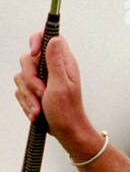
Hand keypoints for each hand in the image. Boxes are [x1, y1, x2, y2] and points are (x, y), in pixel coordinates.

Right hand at [14, 30, 99, 157]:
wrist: (66, 133)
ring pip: (21, 77)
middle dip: (30, 79)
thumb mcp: (61, 85)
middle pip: (27, 59)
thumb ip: (55, 61)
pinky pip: (20, 91)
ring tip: (40, 109)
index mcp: (62, 62)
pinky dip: (27, 103)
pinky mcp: (34, 91)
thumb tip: (54, 39)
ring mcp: (41, 79)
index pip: (46, 38)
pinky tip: (36, 113)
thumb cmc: (68, 112)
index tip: (34, 54)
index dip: (36, 41)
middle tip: (41, 93)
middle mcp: (50, 68)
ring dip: (29, 96)